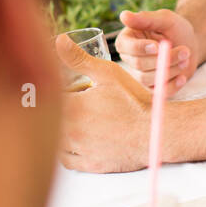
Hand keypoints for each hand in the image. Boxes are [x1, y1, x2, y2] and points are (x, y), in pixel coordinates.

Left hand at [56, 33, 153, 171]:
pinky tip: (79, 141)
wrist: (156, 132)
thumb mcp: (108, 74)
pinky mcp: (90, 165)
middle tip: (79, 106)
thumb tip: (58, 40)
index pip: (49, 99)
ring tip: (79, 123)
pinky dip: (68, 151)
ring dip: (61, 132)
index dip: (59, 93)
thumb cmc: (134, 101)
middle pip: (51, 121)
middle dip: (60, 112)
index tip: (72, 91)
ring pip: (55, 142)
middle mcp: (70, 132)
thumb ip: (79, 58)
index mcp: (71, 108)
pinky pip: (67, 160)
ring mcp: (79, 151)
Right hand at [116, 9, 197, 96]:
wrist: (190, 44)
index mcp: (128, 39)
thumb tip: (123, 15)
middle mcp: (130, 58)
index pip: (125, 46)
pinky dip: (172, 86)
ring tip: (186, 58)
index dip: (140, 48)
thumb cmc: (176, 29)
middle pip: (138, 64)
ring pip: (148, 78)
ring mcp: (140, 74)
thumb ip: (145, 18)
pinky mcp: (152, 86)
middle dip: (163, 59)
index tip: (157, 46)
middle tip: (184, 51)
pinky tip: (183, 77)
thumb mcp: (165, 19)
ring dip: (170, 69)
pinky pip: (157, 92)